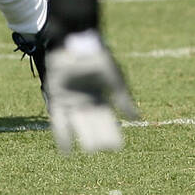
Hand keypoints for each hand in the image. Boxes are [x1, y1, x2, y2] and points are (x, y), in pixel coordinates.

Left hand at [45, 29, 139, 153]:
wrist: (74, 43)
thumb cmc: (97, 58)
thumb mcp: (114, 78)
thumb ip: (123, 98)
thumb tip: (136, 118)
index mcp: (100, 97)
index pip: (107, 120)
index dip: (112, 132)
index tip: (117, 146)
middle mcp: (85, 101)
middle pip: (93, 124)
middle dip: (99, 136)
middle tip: (104, 149)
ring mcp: (71, 101)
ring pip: (78, 124)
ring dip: (84, 136)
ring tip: (90, 151)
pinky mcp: (57, 98)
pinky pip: (59, 120)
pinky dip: (63, 135)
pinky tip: (65, 150)